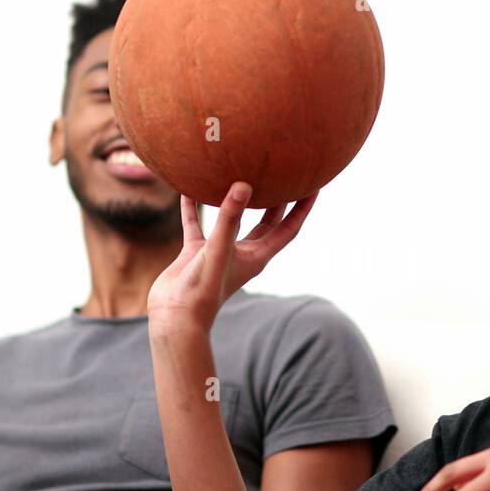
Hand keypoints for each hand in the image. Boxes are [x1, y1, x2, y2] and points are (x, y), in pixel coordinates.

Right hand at [147, 182, 316, 331]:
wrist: (175, 316)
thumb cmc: (202, 289)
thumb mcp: (218, 249)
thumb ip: (230, 218)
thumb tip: (243, 185)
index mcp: (258, 256)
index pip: (289, 228)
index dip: (303, 207)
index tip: (314, 184)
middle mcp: (242, 253)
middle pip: (267, 222)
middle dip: (278, 201)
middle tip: (284, 174)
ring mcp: (219, 252)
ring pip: (233, 221)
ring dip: (238, 201)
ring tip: (242, 175)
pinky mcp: (197, 252)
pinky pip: (198, 224)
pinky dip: (195, 208)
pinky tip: (189, 190)